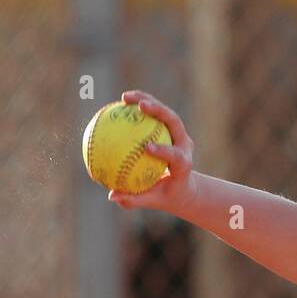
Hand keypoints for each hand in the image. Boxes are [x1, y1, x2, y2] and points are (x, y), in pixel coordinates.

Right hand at [107, 90, 197, 213]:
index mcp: (183, 165)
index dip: (165, 151)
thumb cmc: (167, 195)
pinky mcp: (171, 128)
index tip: (148, 148)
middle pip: (175, 122)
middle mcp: (184, 145)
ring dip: (147, 100)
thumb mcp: (153, 200)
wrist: (184, 186)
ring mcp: (179, 134)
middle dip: (159, 111)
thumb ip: (135, 199)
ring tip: (125, 97)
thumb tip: (112, 196)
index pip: (177, 156)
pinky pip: (153, 113)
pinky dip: (138, 106)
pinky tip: (119, 103)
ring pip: (165, 112)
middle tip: (140, 106)